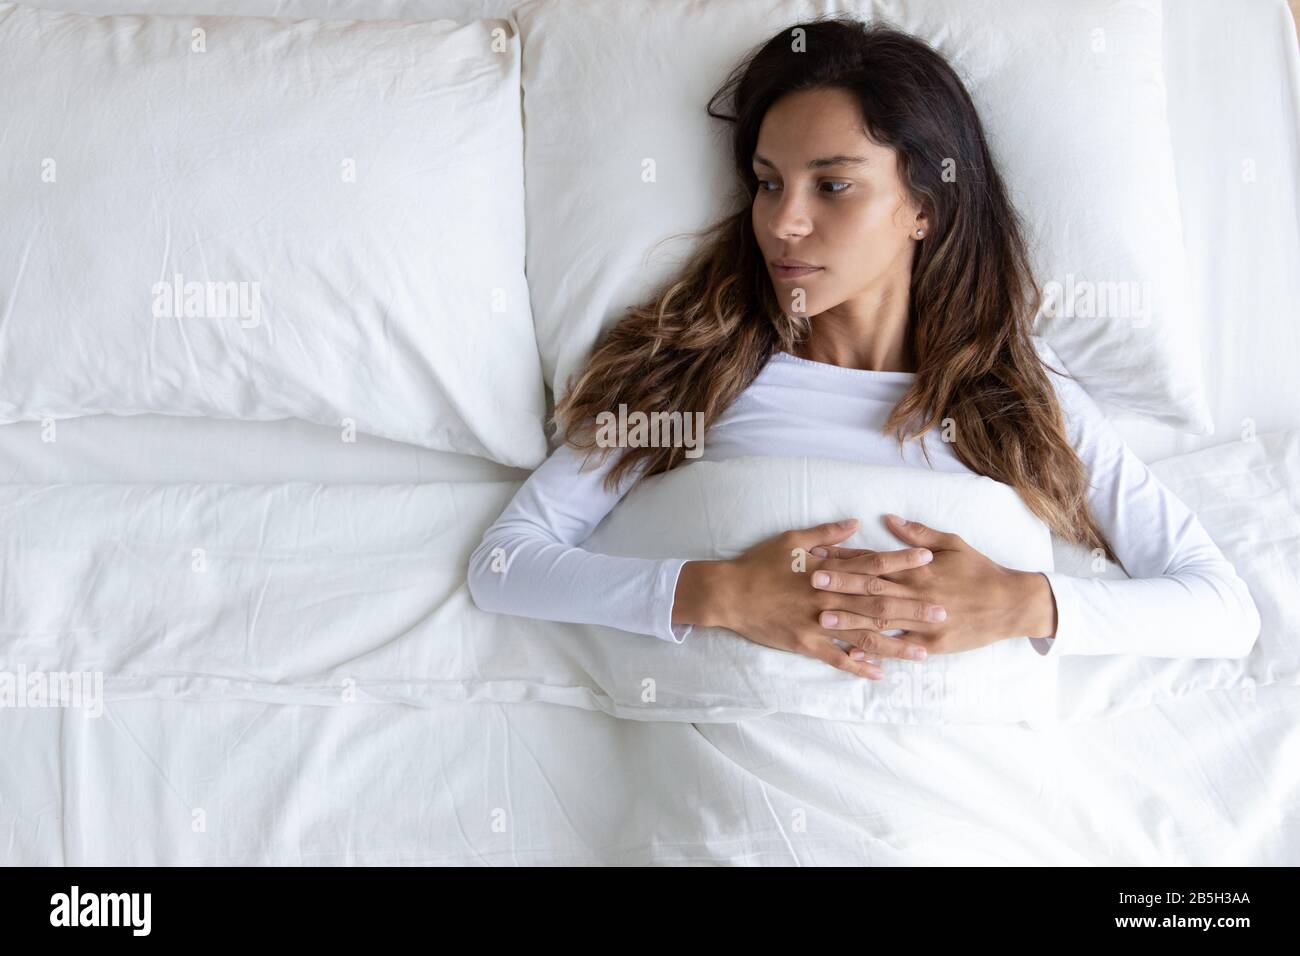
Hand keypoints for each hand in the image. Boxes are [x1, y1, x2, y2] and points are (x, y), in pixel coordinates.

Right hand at [674, 518, 936, 679]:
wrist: (728, 594)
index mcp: (827, 571)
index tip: (928, 558)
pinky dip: (859, 666)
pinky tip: (880, 674)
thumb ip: (826, 533)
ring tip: (925, 651)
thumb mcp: (791, 539)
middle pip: (878, 603)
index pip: (872, 565)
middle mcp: (828, 598)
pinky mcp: (805, 644)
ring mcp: (818, 624)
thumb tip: (855, 523)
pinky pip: (837, 659)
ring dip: (896, 644)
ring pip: (864, 635)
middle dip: (912, 607)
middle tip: (943, 612)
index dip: (901, 561)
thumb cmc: (758, 564)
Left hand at [808, 514, 1056, 654]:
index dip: (847, 557)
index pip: (875, 561)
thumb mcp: (952, 543)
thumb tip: (890, 520)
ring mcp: (923, 620)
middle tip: (811, 582)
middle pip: (872, 589)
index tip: (821, 553)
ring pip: (881, 620)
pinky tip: (853, 650)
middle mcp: (917, 593)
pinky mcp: (932, 643)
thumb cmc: (979, 570)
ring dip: (850, 618)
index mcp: (918, 569)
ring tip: (822, 616)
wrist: (1011, 603)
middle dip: (840, 585)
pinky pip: (900, 647)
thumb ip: (919, 534)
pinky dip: (877, 649)